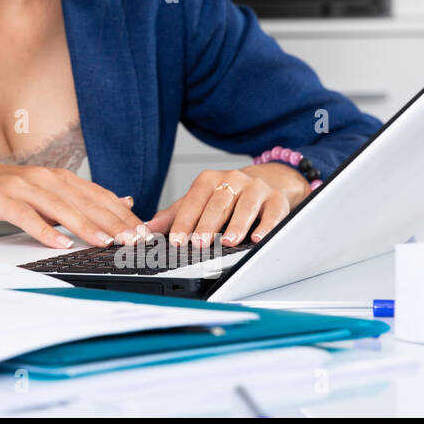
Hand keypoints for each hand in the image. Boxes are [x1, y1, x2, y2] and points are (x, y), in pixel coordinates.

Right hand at [0, 164, 147, 249]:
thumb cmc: (4, 193)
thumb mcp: (46, 193)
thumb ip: (81, 198)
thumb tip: (123, 200)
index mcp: (58, 177)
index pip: (97, 195)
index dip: (121, 212)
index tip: (142, 230)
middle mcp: (43, 177)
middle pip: (83, 200)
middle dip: (111, 220)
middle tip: (133, 238)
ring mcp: (22, 186)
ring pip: (59, 207)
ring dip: (84, 225)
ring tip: (104, 241)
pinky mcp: (1, 198)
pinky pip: (25, 216)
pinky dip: (43, 230)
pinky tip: (58, 243)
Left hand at [146, 164, 308, 248]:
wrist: (264, 181)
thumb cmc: (225, 196)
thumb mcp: (197, 201)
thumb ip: (173, 216)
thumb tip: (146, 230)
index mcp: (208, 180)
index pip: (193, 201)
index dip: (184, 222)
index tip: (177, 240)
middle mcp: (232, 180)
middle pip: (218, 203)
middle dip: (207, 225)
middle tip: (199, 243)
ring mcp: (256, 189)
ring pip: (245, 207)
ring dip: (236, 225)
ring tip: (228, 242)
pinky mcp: (277, 200)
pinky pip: (273, 213)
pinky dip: (266, 227)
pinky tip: (258, 238)